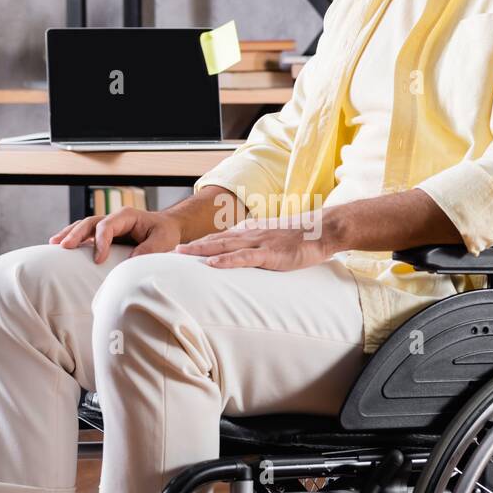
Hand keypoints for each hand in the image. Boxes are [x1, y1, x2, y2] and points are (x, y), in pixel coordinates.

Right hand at [50, 207, 182, 263]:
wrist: (166, 228)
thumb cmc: (165, 232)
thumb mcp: (163, 240)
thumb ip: (148, 249)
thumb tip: (130, 261)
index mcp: (127, 216)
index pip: (107, 225)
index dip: (101, 241)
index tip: (98, 259)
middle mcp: (114, 219)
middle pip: (90, 222)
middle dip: (76, 234)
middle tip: (64, 246)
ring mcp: (108, 226)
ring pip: (84, 226)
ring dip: (70, 234)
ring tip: (55, 244)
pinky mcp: (105, 236)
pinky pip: (86, 235)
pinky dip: (75, 239)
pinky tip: (62, 246)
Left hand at [174, 213, 334, 270]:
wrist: (323, 229)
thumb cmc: (301, 237)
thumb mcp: (274, 240)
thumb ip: (257, 247)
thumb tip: (244, 256)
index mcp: (250, 231)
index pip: (219, 238)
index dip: (198, 244)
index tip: (178, 251)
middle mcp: (250, 234)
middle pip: (214, 240)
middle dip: (191, 246)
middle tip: (168, 252)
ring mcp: (259, 242)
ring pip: (224, 246)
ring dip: (201, 250)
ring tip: (181, 254)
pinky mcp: (270, 253)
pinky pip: (244, 257)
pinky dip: (226, 260)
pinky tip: (212, 264)